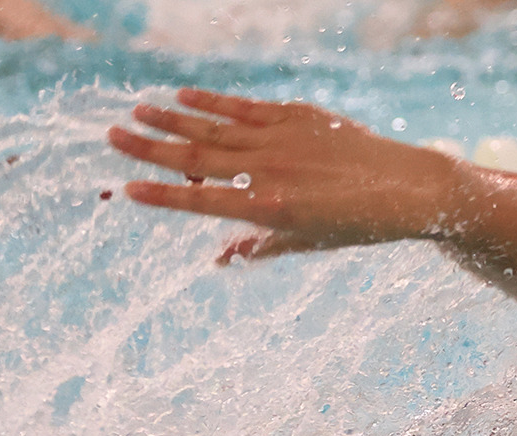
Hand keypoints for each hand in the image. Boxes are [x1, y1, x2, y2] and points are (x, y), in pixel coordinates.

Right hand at [107, 90, 464, 262]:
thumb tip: (219, 259)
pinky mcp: (297, 115)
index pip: (203, 201)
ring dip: (173, 119)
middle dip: (151, 147)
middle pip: (197, 157)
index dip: (162, 195)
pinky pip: (246, 108)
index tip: (126, 188)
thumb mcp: (308, 243)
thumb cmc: (355, 224)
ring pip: (215, 127)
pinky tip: (184, 95)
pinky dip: (213, 102)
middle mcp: (271, 170)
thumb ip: (260, 245)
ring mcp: (283, 139)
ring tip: (137, 111)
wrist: (405, 187)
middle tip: (111, 135)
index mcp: (270, 208)